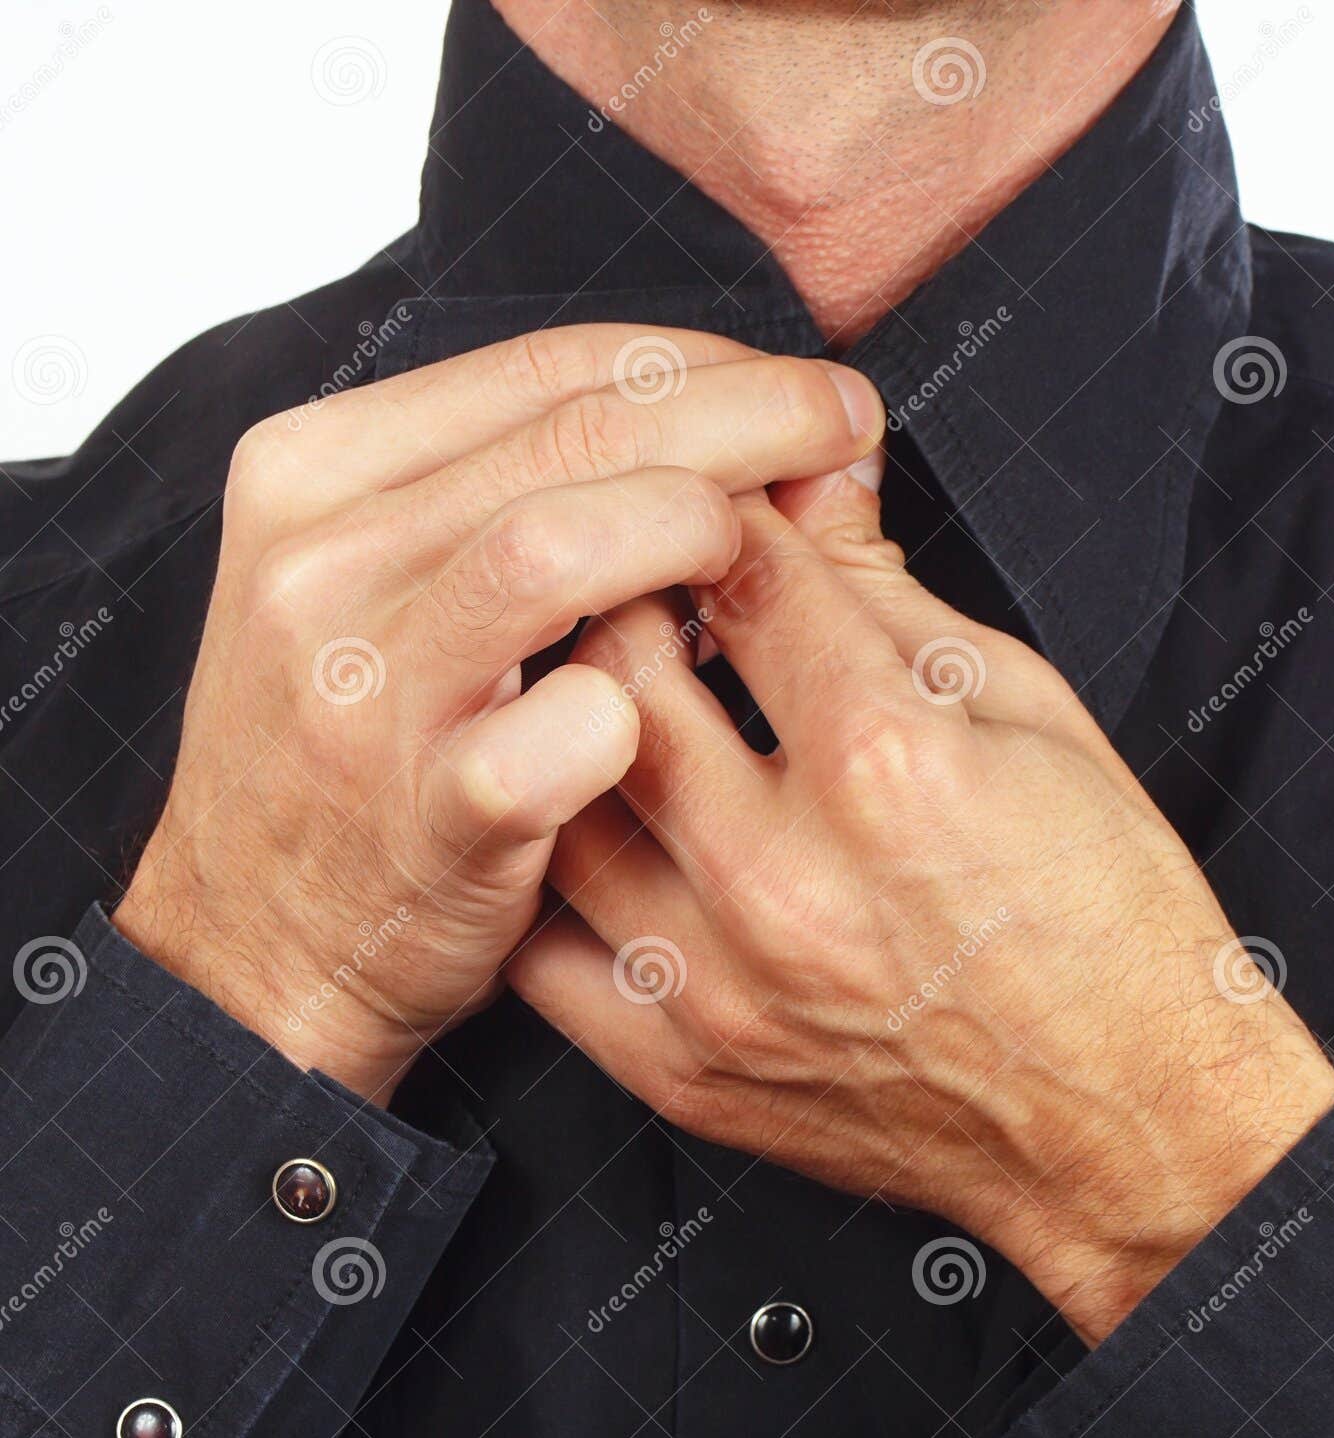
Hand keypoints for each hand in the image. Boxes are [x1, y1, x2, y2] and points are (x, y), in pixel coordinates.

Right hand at [115, 326, 883, 1103]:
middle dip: (744, 418)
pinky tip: (684, 707)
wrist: (256, 945)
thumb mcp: (384, 587)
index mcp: (318, 472)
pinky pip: (565, 725)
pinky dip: (645, 704)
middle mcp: (323, 560)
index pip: (548, 365)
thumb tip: (719, 425)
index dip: (706, 363)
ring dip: (696, 533)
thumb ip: (512, 497)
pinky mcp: (423, 811)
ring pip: (555, 545)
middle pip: (575, 433)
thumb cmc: (351, 757)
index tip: (800, 390)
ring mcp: (362, 687)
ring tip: (767, 559)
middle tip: (844, 429)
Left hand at [509, 461, 1333, 1342]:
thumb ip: (894, 594)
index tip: (716, 501)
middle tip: (648, 582)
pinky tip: (597, 835)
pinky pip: (544, 947)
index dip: (722, 506)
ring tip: (614, 703)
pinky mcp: (681, 1067)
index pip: (743, 572)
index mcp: (887, 763)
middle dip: (631, 591)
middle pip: (617, 663)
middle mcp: (784, 875)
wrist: (1131, 1124)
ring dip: (576, 723)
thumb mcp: (1030, 717)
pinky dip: (553, 874)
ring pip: (554, 795)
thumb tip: (817, 479)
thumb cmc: (1108, 923)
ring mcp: (718, 982)